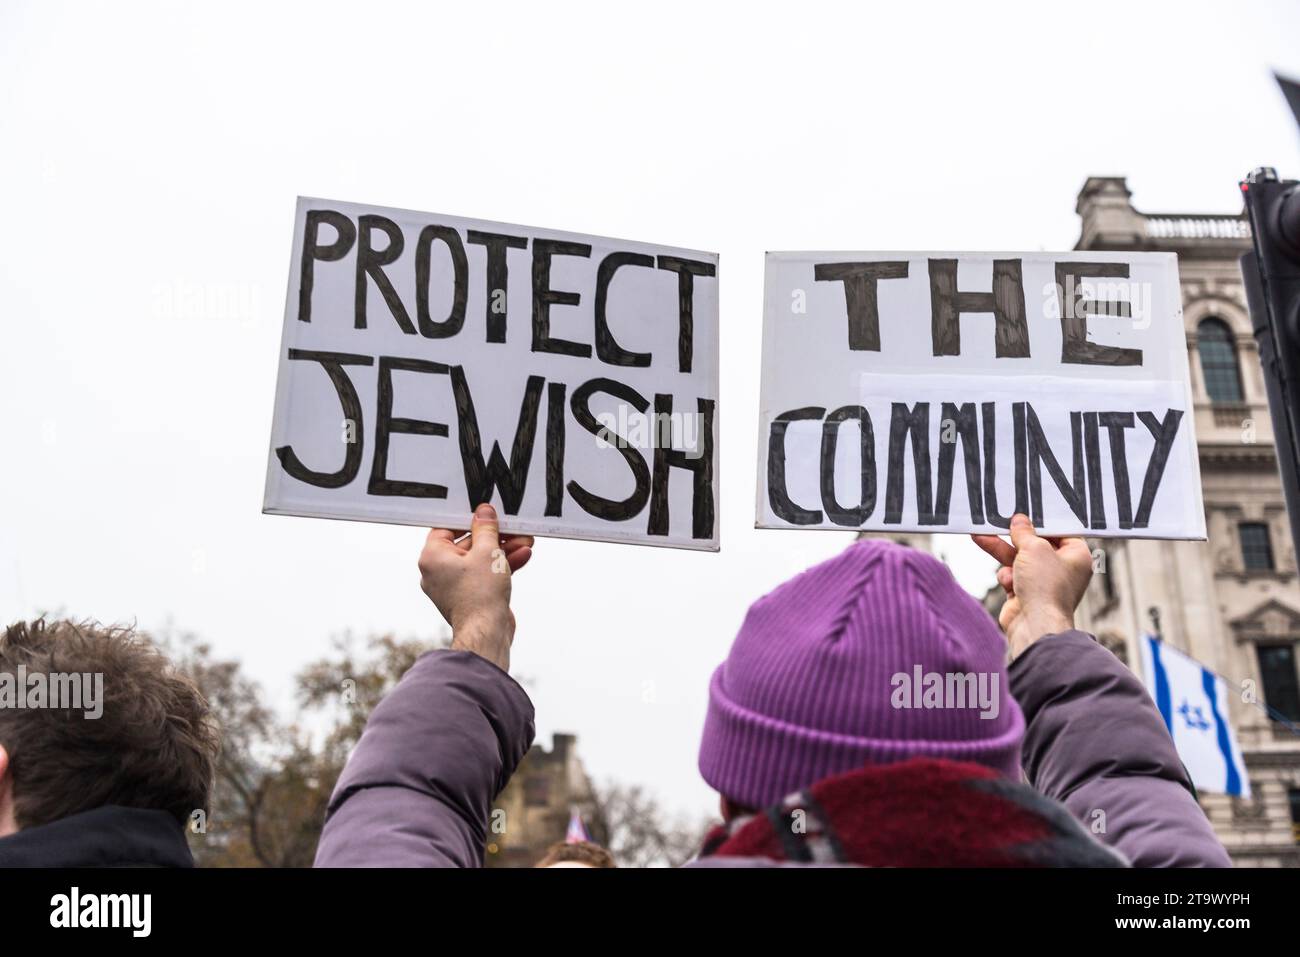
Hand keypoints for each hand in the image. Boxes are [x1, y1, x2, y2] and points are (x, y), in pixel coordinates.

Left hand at [418, 503, 533, 670]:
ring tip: (525, 542)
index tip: (486, 514)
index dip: (469, 519)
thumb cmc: (480, 595)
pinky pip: (484, 574)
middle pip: (468, 544)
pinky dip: (500, 566)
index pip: (448, 527)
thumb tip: (484, 513)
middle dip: (495, 537)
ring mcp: (454, 585)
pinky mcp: (469, 596)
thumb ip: (486, 529)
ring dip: (503, 550)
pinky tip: (522, 556)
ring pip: (479, 560)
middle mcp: (438, 571)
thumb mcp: (488, 551)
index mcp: (433, 557)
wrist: (487, 632)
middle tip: (513, 528)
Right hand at [971, 513, 1092, 659]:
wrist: (1034, 625)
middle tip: (998, 522)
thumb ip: (1024, 532)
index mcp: (1076, 556)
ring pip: (1019, 559)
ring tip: (980, 536)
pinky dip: (1007, 576)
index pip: (1059, 532)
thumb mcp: (1034, 548)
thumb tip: (1019, 521)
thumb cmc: (1045, 587)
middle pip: (1035, 545)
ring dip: (1002, 551)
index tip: (1024, 512)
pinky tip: (1008, 581)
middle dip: (1014, 536)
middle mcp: (1063, 569)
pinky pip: (1012, 576)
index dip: (1041, 522)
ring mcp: (1044, 583)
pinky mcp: (1026, 594)